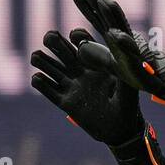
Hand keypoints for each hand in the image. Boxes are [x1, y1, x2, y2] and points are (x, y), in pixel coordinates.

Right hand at [30, 28, 144, 144]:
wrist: (121, 130)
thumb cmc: (128, 105)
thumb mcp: (128, 84)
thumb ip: (122, 68)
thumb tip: (118, 48)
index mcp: (97, 65)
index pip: (84, 45)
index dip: (78, 37)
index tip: (75, 34)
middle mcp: (82, 73)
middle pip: (64, 53)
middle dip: (55, 43)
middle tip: (49, 36)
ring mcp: (73, 87)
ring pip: (52, 70)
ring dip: (43, 61)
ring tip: (36, 56)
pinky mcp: (66, 103)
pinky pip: (49, 92)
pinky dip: (41, 84)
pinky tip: (37, 78)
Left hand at [72, 0, 164, 107]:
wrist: (153, 82)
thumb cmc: (130, 70)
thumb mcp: (105, 62)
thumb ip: (90, 51)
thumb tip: (75, 37)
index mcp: (114, 37)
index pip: (99, 19)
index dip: (88, 7)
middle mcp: (123, 37)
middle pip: (109, 17)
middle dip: (99, 2)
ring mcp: (132, 47)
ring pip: (122, 27)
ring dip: (113, 14)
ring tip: (103, 1)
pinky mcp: (138, 60)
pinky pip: (131, 50)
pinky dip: (124, 42)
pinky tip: (115, 35)